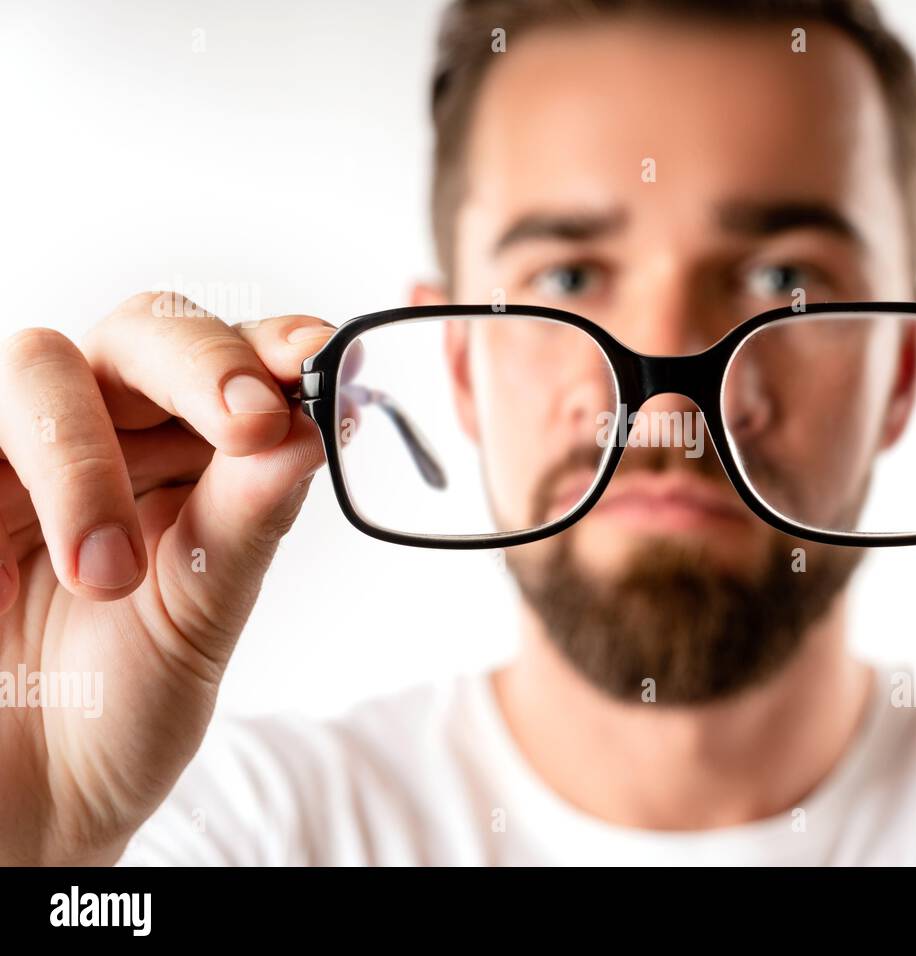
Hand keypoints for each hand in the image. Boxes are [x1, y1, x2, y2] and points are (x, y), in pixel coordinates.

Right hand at [0, 292, 330, 863]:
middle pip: (142, 333)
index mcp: (184, 452)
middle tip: (247, 424)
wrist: (30, 800)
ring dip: (83, 459)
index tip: (311, 355)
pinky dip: (9, 485)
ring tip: (108, 574)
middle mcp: (102, 431)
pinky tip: (22, 572)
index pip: (228, 360)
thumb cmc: (123, 699)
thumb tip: (310, 429)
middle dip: (200, 365)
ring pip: (38, 369)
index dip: (265, 344)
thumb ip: (247, 519)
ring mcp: (11, 455)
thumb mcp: (201, 613)